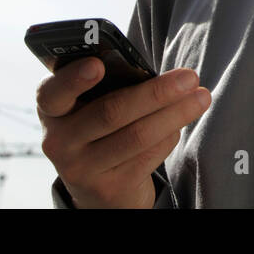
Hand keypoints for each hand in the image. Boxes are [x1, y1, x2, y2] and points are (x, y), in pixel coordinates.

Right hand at [36, 57, 209, 207]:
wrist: (97, 185)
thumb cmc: (100, 127)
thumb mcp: (90, 105)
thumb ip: (109, 87)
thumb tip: (155, 74)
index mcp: (51, 109)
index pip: (52, 93)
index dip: (74, 79)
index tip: (99, 65)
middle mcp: (60, 141)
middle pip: (112, 112)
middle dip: (157, 92)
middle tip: (189, 77)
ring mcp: (82, 169)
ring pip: (137, 135)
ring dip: (175, 114)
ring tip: (201, 97)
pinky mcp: (109, 188)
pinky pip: (148, 155)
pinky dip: (169, 135)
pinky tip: (180, 123)